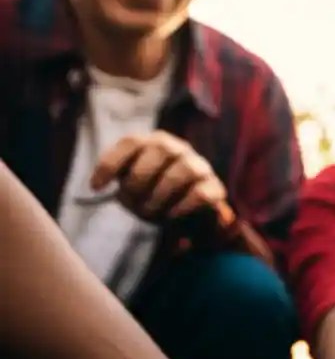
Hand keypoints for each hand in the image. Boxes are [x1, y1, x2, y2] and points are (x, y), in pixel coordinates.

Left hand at [90, 131, 229, 224]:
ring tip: (149, 213)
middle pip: (159, 150)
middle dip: (138, 181)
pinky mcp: (215, 187)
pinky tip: (170, 216)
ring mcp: (199, 166)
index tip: (96, 187)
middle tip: (130, 202)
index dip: (110, 163)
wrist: (190, 216)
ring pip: (179, 172)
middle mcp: (178, 148)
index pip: (131, 142)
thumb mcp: (133, 187)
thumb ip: (121, 181)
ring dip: (158, 196)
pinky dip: (180, 208)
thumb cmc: (156, 197)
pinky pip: (199, 194)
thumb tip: (101, 186)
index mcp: (154, 143)